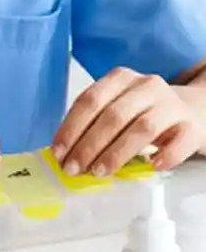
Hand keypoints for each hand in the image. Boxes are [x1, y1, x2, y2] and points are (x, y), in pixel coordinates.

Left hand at [53, 67, 205, 174]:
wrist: (193, 111)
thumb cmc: (144, 113)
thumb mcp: (117, 107)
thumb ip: (93, 124)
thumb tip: (65, 153)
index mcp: (120, 79)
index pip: (90, 101)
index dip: (71, 128)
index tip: (59, 153)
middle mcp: (146, 86)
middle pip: (113, 116)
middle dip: (89, 145)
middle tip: (74, 168)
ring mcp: (171, 105)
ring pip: (142, 128)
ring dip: (117, 153)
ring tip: (100, 172)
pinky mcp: (192, 126)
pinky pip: (179, 142)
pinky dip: (165, 155)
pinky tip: (151, 166)